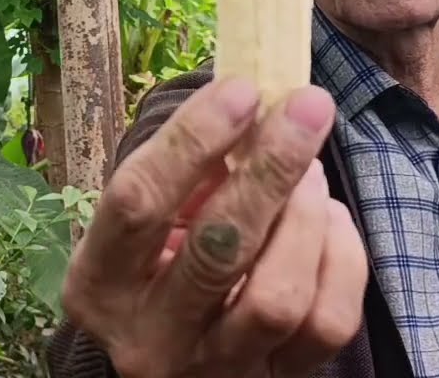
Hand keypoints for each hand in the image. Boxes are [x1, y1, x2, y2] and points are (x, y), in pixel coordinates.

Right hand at [61, 78, 368, 377]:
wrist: (173, 357)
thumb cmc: (160, 261)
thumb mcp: (150, 220)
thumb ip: (190, 172)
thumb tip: (257, 103)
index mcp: (98, 284)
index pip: (138, 202)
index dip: (193, 140)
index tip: (242, 89)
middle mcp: (147, 338)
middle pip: (217, 249)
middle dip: (270, 168)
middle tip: (307, 109)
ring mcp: (213, 370)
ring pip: (277, 297)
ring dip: (306, 217)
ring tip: (311, 173)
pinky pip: (327, 322)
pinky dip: (340, 258)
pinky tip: (328, 222)